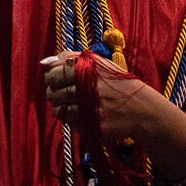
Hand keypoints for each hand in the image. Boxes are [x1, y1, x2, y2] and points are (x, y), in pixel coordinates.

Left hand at [42, 52, 185, 180]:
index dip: (52, 76)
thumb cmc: (116, 83)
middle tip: (60, 92)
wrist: (143, 110)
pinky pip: (70, 123)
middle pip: (54, 91)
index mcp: (90, 70)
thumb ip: (69, 58)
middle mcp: (91, 88)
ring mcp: (92, 109)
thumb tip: (43, 62)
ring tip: (70, 104)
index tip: (56, 79)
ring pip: (59, 109)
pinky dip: (70, 119)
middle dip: (52, 92)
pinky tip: (80, 114)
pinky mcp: (94, 127)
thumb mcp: (99, 64)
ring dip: (59, 107)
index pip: (56, 72)